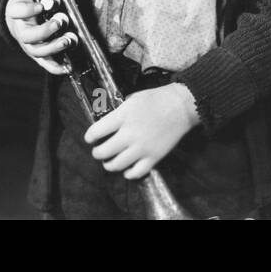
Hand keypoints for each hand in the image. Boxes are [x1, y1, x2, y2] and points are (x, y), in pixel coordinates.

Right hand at [4, 0, 80, 73]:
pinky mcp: (37, 55)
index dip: (28, 10)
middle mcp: (21, 30)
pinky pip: (44, 64)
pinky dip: (54, 67)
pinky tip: (66, 66)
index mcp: (17, 11)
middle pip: (28, 35)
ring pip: (36, 50)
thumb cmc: (32, 1)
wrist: (20, 18)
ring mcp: (28, 44)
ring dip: (53, 47)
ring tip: (68, 40)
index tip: (40, 6)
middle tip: (59, 22)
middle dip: (44, 30)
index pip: (18, 11)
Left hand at [84, 83, 200, 179]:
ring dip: (109, 165)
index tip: (90, 138)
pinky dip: (129, 173)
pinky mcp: (153, 157)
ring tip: (109, 162)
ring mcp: (142, 147)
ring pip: (116, 165)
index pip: (96, 131)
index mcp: (123, 116)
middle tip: (98, 151)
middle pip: (103, 151)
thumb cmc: (157, 99)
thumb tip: (107, 124)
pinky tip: (127, 169)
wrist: (181, 106)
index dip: (90, 136)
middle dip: (97, 152)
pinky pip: (136, 172)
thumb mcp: (132, 98)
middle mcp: (130, 134)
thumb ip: (118, 112)